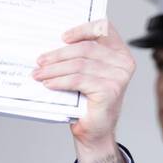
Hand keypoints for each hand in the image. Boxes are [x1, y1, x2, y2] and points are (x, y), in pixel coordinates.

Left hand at [32, 19, 132, 162]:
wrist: (95, 133)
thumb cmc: (89, 102)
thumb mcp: (86, 73)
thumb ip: (80, 56)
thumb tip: (53, 44)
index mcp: (120, 54)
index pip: (103, 29)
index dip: (81, 29)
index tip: (62, 37)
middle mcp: (123, 64)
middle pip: (85, 49)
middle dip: (58, 55)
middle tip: (40, 61)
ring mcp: (118, 78)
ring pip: (79, 64)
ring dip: (54, 69)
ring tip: (39, 74)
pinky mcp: (109, 91)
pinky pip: (77, 80)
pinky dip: (60, 81)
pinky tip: (49, 84)